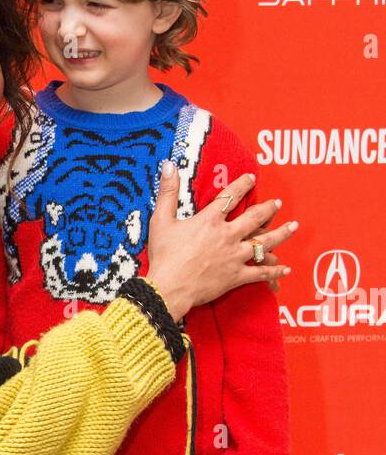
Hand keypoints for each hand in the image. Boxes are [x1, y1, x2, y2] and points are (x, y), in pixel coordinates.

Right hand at [145, 163, 297, 320]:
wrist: (169, 288)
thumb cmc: (163, 256)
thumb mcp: (161, 220)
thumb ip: (168, 192)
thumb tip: (169, 165)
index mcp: (210, 221)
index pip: (230, 197)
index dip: (242, 185)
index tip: (252, 178)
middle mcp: (227, 235)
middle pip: (255, 218)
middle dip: (269, 209)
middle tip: (278, 203)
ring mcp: (235, 256)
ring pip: (264, 243)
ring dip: (281, 234)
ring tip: (293, 227)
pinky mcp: (236, 276)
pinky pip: (260, 273)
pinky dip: (274, 271)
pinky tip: (285, 268)